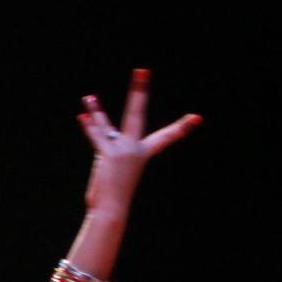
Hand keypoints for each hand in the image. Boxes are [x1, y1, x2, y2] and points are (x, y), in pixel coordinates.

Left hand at [78, 68, 201, 212]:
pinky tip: (83, 115)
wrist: (112, 211)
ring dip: (97, 111)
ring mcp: (122, 151)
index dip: (182, 127)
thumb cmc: (115, 197)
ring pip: (107, 125)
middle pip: (137, 114)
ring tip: (88, 97)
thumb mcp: (120, 174)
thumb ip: (114, 158)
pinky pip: (97, 137)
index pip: (167, 137)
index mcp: (143, 154)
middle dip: (140, 91)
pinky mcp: (108, 155)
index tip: (197, 118)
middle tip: (143, 71)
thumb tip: (104, 155)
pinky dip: (89, 126)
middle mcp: (135, 149)